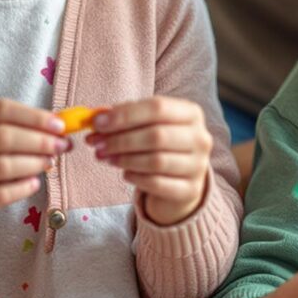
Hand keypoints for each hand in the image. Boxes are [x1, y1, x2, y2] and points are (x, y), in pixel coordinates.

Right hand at [0, 100, 69, 223]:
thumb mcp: (1, 132)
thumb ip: (27, 126)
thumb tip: (64, 124)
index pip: (2, 109)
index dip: (35, 116)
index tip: (60, 126)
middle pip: (3, 136)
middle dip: (39, 141)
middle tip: (62, 145)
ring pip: (3, 165)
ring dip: (33, 163)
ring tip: (49, 163)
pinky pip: (1, 193)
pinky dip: (23, 187)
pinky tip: (34, 183)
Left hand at [86, 97, 212, 225]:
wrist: (180, 180)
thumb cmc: (159, 146)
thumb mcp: (146, 126)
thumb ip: (124, 119)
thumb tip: (97, 120)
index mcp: (191, 113)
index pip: (157, 107)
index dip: (125, 114)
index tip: (98, 122)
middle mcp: (200, 138)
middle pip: (156, 135)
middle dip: (121, 140)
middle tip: (97, 145)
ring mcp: (198, 166)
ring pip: (156, 161)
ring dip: (125, 159)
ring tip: (108, 158)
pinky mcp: (190, 190)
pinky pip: (157, 184)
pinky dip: (136, 178)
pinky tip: (126, 174)